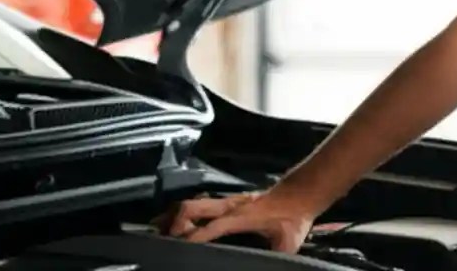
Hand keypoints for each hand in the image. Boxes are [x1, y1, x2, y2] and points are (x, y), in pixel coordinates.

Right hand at [155, 186, 316, 252]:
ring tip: (156, 229)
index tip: (177, 250)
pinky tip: (174, 221)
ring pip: (193, 202)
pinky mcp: (229, 201)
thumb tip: (270, 266)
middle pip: (192, 207)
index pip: (209, 227)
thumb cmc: (293, 219)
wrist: (300, 193)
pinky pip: (200, 203)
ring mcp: (228, 201)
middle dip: (173, 223)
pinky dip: (184, 211)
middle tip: (162, 240)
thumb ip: (275, 256)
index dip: (192, 239)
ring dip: (174, 214)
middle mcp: (229, 206)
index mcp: (240, 216)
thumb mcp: (288, 241)